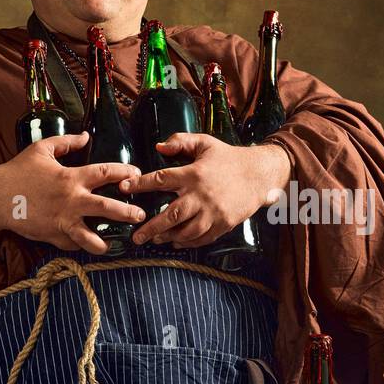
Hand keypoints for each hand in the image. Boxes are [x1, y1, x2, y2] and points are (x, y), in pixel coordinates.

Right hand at [0, 132, 144, 252]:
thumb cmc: (18, 172)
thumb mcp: (41, 150)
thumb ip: (66, 142)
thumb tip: (86, 136)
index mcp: (71, 177)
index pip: (106, 173)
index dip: (125, 172)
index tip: (137, 174)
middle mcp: (71, 200)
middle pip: (108, 207)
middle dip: (128, 211)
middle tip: (141, 214)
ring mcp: (63, 220)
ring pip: (90, 236)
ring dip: (105, 241)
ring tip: (115, 243)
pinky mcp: (53, 235)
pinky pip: (71, 243)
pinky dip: (79, 245)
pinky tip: (87, 245)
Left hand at [123, 134, 290, 247]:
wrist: (259, 175)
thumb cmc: (228, 158)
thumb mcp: (205, 143)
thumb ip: (181, 141)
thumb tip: (159, 146)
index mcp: (194, 174)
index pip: (161, 179)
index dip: (140, 184)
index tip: (123, 188)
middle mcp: (202, 195)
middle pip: (171, 215)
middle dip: (151, 227)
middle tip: (135, 236)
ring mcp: (214, 212)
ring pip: (186, 231)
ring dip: (168, 237)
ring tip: (154, 239)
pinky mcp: (224, 224)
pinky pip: (202, 237)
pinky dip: (188, 242)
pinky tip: (176, 242)